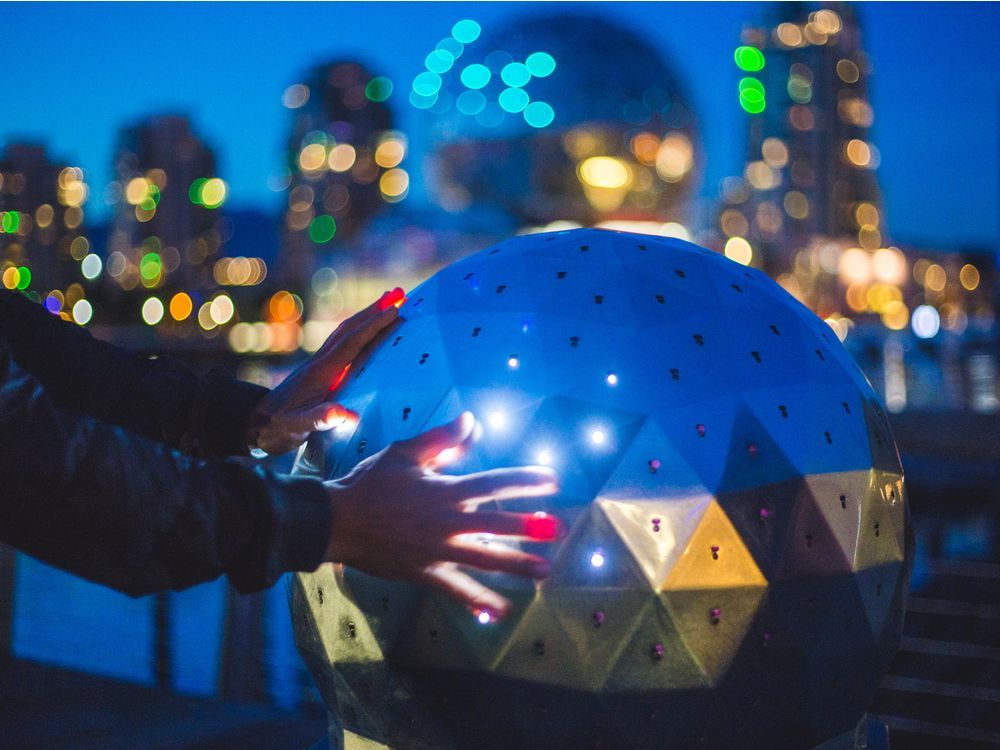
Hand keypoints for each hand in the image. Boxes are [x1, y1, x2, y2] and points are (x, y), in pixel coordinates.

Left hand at [247, 289, 404, 454]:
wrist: (256, 424)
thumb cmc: (278, 427)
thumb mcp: (297, 426)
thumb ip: (319, 418)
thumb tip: (343, 414)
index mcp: (321, 371)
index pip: (352, 342)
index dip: (373, 326)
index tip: (394, 311)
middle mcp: (321, 361)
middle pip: (350, 328)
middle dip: (375, 310)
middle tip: (399, 292)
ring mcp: (319, 364)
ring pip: (346, 332)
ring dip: (368, 316)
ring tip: (388, 302)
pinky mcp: (319, 370)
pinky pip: (344, 344)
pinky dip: (360, 331)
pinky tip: (368, 331)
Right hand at [324, 412, 561, 619]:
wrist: (335, 521)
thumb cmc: (370, 482)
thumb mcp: (405, 452)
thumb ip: (443, 439)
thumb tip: (472, 420)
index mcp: (445, 490)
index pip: (493, 483)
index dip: (525, 480)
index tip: (553, 480)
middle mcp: (446, 521)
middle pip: (496, 525)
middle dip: (529, 527)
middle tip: (559, 529)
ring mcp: (436, 550)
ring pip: (484, 560)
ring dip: (516, 565)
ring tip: (544, 571)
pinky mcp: (423, 572)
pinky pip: (455, 590)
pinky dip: (477, 601)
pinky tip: (500, 611)